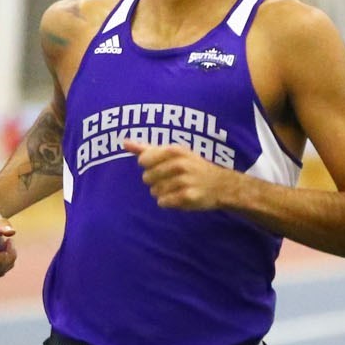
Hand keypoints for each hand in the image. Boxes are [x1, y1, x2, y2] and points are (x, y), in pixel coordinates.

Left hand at [122, 140, 238, 209]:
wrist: (221, 184)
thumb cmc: (192, 167)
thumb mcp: (173, 153)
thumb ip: (147, 148)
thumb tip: (124, 142)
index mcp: (175, 150)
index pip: (143, 161)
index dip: (149, 166)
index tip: (162, 166)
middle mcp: (180, 164)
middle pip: (147, 178)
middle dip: (156, 181)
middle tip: (172, 179)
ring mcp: (185, 181)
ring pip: (154, 191)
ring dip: (162, 192)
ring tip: (177, 188)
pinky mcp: (187, 196)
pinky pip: (163, 202)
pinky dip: (168, 202)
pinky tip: (179, 197)